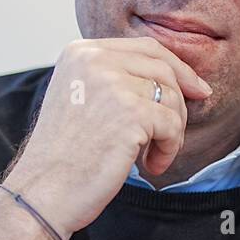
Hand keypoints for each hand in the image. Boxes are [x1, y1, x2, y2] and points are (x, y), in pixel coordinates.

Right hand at [3, 37, 212, 234]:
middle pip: (163, 69)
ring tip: (152, 154)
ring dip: (172, 130)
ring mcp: (113, 85)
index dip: (177, 67)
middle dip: (180, 101)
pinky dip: (169, 148)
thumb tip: (177, 75)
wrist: (43, 191)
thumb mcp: (81, 97)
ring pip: (172, 97)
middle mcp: (95, 60)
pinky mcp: (131, 113)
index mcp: (81, 52)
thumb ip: (115, 77)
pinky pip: (172, 125)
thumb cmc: (65, 154)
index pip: (145, 47)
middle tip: (176, 133)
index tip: (196, 89)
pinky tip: (151, 165)